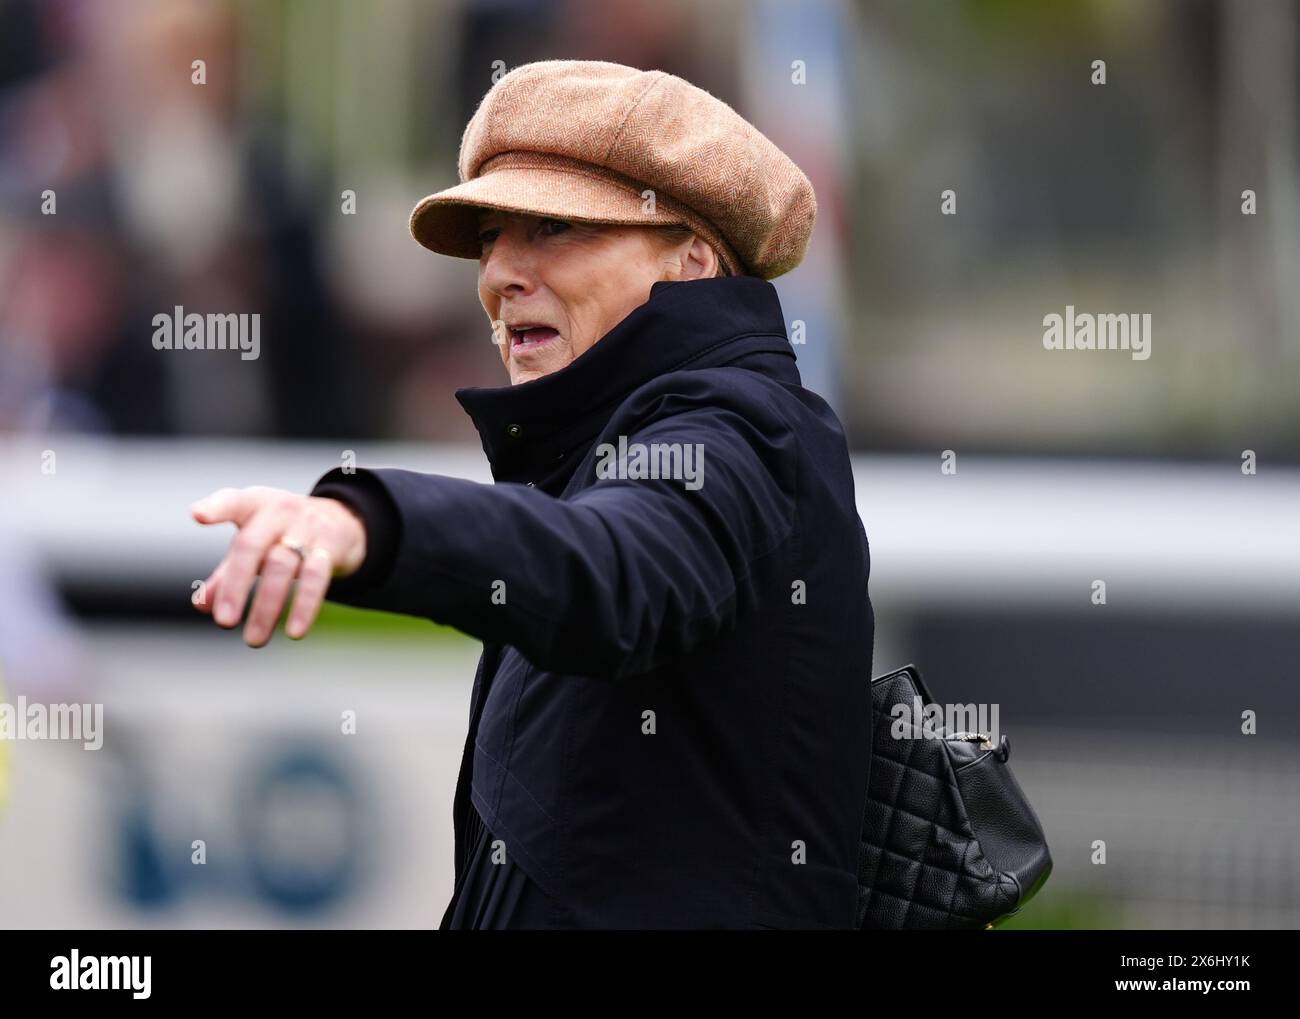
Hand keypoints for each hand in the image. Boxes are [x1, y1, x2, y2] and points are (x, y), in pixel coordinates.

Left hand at [190, 486, 367, 646]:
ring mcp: (307, 528)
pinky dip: (305, 607)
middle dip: (235, 585)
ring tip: (254, 640)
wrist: (341, 520)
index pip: (232, 501)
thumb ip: (225, 572)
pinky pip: (316, 578)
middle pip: (251, 546)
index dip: (216, 508)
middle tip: (224, 623)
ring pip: (283, 566)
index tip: (198, 516)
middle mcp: (279, 512)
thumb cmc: (282, 533)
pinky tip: (295, 632)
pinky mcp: (331, 547)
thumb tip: (201, 604)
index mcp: (253, 505)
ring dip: (267, 606)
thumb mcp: (253, 543)